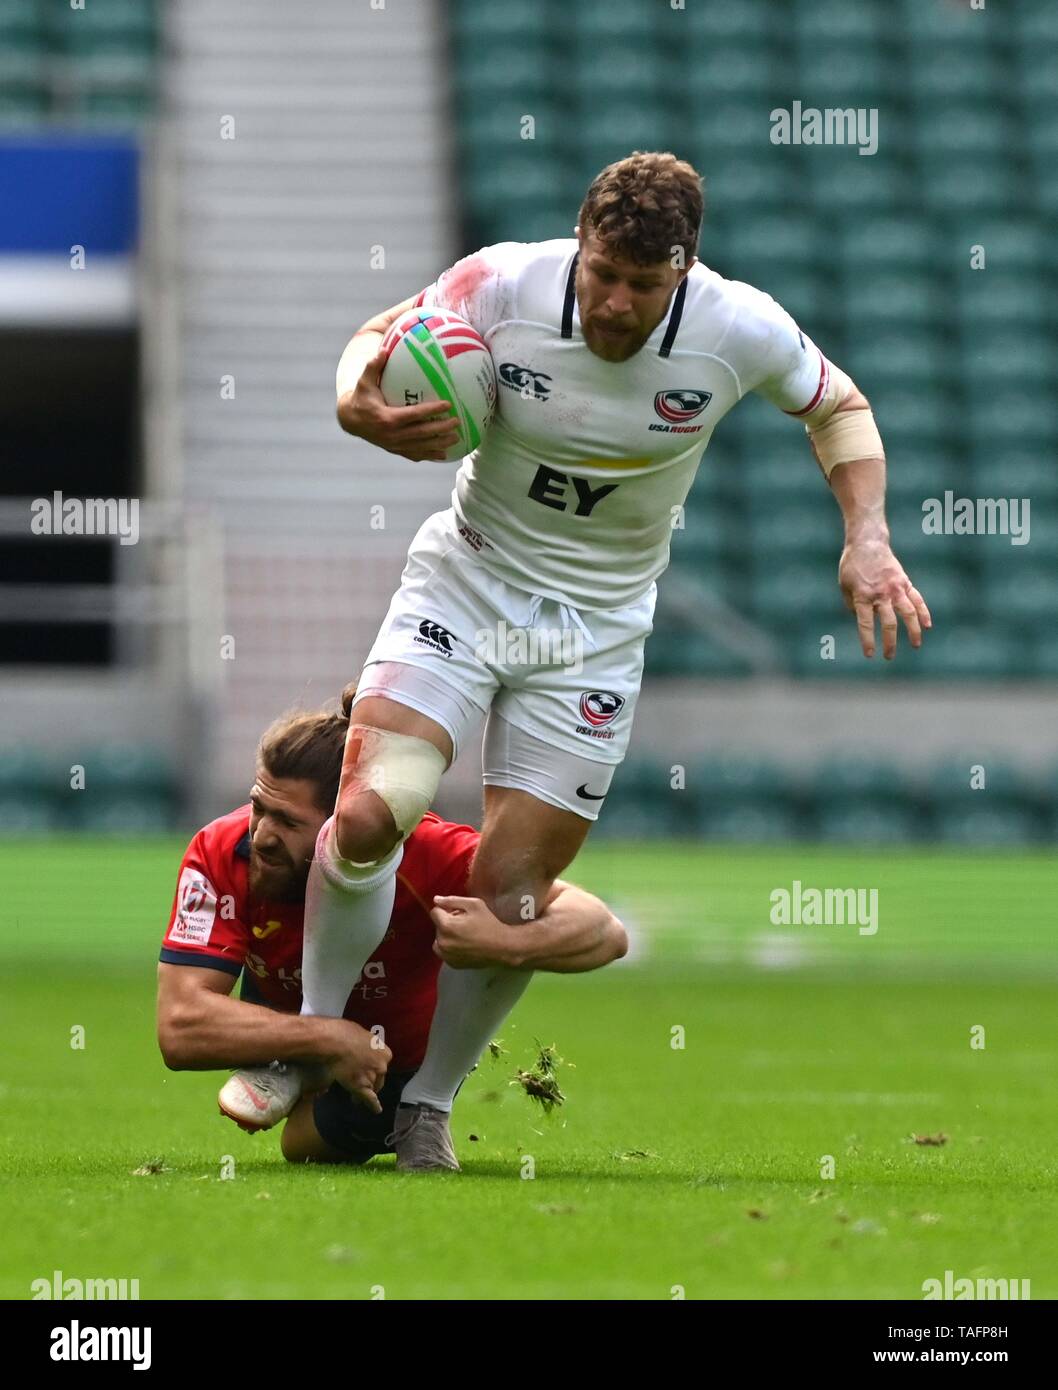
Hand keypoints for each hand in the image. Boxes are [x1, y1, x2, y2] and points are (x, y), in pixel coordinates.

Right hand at [320, 1018, 390, 1112]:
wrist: (334, 1041)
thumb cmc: (344, 1032)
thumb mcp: (361, 1035)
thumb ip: (365, 1045)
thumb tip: (361, 1046)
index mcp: (384, 1052)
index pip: (381, 1064)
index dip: (373, 1069)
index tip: (368, 1072)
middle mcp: (382, 1066)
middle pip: (379, 1078)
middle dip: (371, 1082)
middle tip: (363, 1084)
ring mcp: (372, 1077)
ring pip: (372, 1088)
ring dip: (365, 1092)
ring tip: (357, 1098)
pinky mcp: (361, 1087)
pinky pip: (370, 1099)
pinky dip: (373, 1106)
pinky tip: (376, 1110)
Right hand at [338, 350, 460, 460]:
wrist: (351, 421)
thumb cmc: (361, 397)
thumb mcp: (364, 381)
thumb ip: (373, 366)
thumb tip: (384, 350)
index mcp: (387, 418)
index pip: (413, 415)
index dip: (431, 410)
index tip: (447, 405)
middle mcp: (392, 435)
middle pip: (422, 433)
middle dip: (441, 428)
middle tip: (457, 421)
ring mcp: (394, 445)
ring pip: (421, 447)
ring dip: (440, 443)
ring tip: (457, 437)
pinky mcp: (395, 451)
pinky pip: (415, 455)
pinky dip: (430, 455)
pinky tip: (444, 455)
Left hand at [430, 895, 519, 968]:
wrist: (502, 947)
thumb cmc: (489, 923)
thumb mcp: (474, 905)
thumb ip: (452, 900)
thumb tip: (436, 900)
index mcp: (446, 926)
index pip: (435, 912)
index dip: (446, 910)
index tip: (459, 913)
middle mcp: (442, 942)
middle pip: (437, 926)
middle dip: (447, 922)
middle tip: (464, 923)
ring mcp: (446, 955)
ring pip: (439, 940)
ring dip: (447, 935)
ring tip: (463, 935)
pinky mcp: (451, 964)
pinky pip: (444, 952)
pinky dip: (451, 947)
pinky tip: (465, 945)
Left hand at [838, 535, 931, 658]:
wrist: (868, 543)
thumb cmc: (852, 567)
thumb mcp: (845, 586)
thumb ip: (853, 605)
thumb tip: (863, 621)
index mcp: (863, 596)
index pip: (865, 623)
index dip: (868, 640)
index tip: (870, 655)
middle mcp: (881, 594)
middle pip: (889, 623)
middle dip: (890, 642)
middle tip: (889, 657)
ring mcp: (895, 588)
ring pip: (908, 613)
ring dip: (913, 631)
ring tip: (916, 645)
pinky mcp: (905, 583)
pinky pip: (917, 600)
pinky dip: (923, 613)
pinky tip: (927, 626)